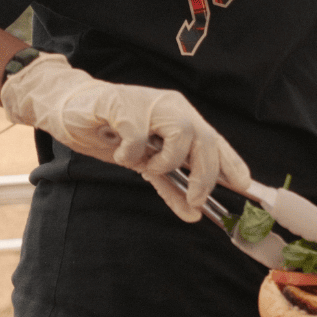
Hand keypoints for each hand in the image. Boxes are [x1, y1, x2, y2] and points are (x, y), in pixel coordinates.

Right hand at [0, 52, 249, 220]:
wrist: (70, 109)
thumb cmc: (113, 132)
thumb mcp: (146, 164)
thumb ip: (170, 186)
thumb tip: (194, 214)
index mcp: (181, 118)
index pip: (214, 139)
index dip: (232, 162)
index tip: (245, 185)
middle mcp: (171, 106)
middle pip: (204, 138)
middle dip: (205, 174)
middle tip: (195, 198)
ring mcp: (149, 102)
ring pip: (181, 132)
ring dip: (166, 160)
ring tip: (145, 164)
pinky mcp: (122, 103)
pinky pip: (138, 135)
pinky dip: (130, 152)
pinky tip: (118, 149)